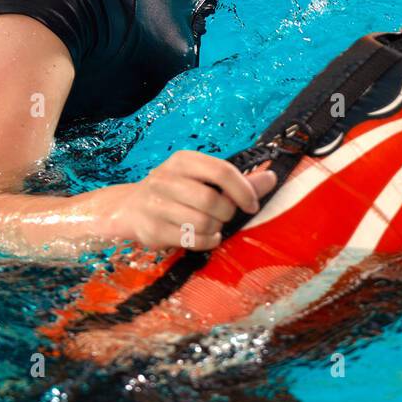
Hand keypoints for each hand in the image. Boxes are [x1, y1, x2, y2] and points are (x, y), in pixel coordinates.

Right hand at [101, 151, 277, 252]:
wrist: (130, 208)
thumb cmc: (177, 191)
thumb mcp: (203, 179)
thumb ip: (238, 180)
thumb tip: (272, 178)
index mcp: (184, 160)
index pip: (222, 171)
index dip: (244, 190)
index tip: (252, 205)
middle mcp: (166, 178)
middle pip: (213, 200)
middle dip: (227, 213)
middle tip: (224, 215)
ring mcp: (156, 204)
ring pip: (202, 223)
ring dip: (215, 228)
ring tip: (212, 225)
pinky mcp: (151, 229)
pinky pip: (191, 240)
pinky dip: (206, 241)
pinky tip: (205, 236)